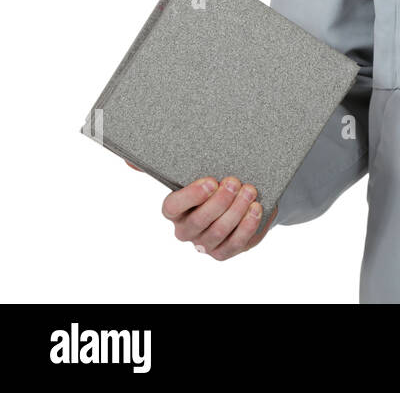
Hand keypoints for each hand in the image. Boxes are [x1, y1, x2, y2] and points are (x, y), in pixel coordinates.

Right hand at [128, 159, 275, 258]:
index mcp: (175, 210)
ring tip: (249, 191)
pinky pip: (234, 243)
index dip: (191, 196)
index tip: (211, 181)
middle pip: (199, 220)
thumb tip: (129, 161)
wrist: (241, 200)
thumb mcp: (195, 172)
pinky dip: (247, 226)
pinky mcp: (224, 251)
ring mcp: (205, 243)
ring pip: (218, 231)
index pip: (173, 207)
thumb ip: (164, 165)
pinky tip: (255, 209)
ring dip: (236, 211)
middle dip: (220, 201)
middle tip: (235, 182)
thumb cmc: (215, 184)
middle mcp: (186, 229)